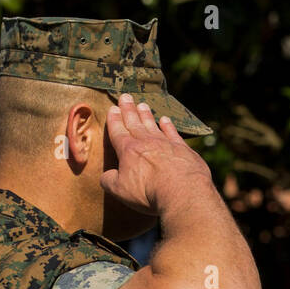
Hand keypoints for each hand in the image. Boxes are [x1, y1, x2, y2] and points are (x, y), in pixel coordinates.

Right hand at [101, 94, 214, 216]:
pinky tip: (166, 120)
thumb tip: (106, 176)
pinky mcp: (183, 149)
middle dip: (128, 109)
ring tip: (142, 105)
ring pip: (153, 124)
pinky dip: (168, 126)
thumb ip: (110, 181)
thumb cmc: (148, 192)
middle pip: (134, 122)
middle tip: (125, 96)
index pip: (118, 131)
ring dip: (147, 115)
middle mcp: (146, 142)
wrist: (182, 191)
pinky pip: (173, 133)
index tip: (112, 108)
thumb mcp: (120, 191)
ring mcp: (165, 143)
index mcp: (128, 150)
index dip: (114, 120)